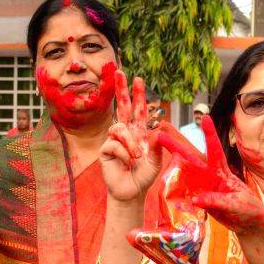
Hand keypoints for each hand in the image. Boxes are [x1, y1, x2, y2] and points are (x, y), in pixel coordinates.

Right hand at [99, 70, 160, 202]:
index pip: (138, 110)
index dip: (138, 95)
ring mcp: (114, 140)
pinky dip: (123, 154)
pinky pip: (113, 144)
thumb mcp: (156, 161)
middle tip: (120, 72)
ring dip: (130, 142)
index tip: (138, 79)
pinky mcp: (105, 150)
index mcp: (139, 132)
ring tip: (137, 157)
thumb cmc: (144, 176)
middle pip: (122, 106)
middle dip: (121, 89)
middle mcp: (126, 133)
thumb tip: (159, 130)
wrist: (131, 191)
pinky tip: (126, 163)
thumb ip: (157, 146)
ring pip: (119, 128)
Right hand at [155, 117, 263, 235]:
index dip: (210, 134)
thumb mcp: (235, 204)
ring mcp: (203, 188)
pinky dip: (175, 193)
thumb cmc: (248, 209)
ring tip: (154, 161)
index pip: (215, 150)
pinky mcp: (200, 200)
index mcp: (222, 172)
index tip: (205, 118)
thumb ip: (216, 201)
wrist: (249, 223)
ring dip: (172, 169)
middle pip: (191, 158)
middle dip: (175, 146)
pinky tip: (164, 190)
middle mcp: (210, 176)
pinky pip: (185, 195)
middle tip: (160, 134)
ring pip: (184, 176)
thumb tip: (195, 199)